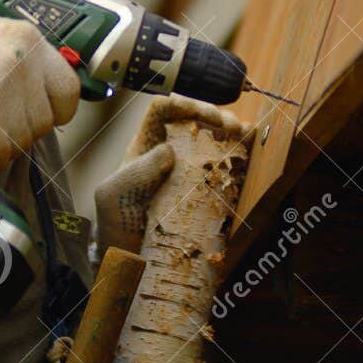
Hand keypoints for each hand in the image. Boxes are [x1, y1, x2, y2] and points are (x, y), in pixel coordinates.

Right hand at [0, 12, 80, 175]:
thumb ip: (23, 58)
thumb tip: (47, 88)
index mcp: (27, 39)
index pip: (68, 88)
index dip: (54, 108)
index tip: (39, 114)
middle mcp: (22, 61)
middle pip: (45, 120)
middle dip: (22, 128)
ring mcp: (3, 90)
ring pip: (24, 140)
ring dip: (2, 143)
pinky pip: (1, 155)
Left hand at [94, 96, 252, 252]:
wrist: (127, 258)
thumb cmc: (114, 223)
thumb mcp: (112, 193)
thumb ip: (135, 170)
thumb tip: (168, 150)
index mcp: (145, 145)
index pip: (164, 109)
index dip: (184, 103)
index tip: (203, 114)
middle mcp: (171, 152)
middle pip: (196, 119)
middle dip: (216, 115)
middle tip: (230, 126)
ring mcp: (191, 171)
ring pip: (216, 138)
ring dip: (234, 131)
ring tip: (243, 135)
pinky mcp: (208, 191)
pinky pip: (228, 167)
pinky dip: (243, 156)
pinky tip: (250, 152)